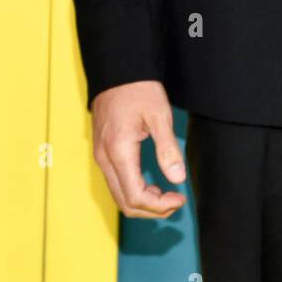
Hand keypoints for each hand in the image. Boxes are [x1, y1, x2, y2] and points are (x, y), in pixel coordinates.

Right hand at [91, 79, 186, 218]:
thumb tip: (178, 178)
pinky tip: (151, 183)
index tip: (180, 198)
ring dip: (143, 202)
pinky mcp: (102, 152)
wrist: (117, 71)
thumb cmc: (138, 89)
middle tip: (175, 201)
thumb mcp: (159, 115)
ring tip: (167, 193)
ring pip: (118, 195)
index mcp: (119, 151)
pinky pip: (115, 183)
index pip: (135, 196)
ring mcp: (101, 156)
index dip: (159, 205)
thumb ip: (168, 148)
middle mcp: (105, 159)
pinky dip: (133, 191)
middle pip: (125, 203)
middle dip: (151, 209)